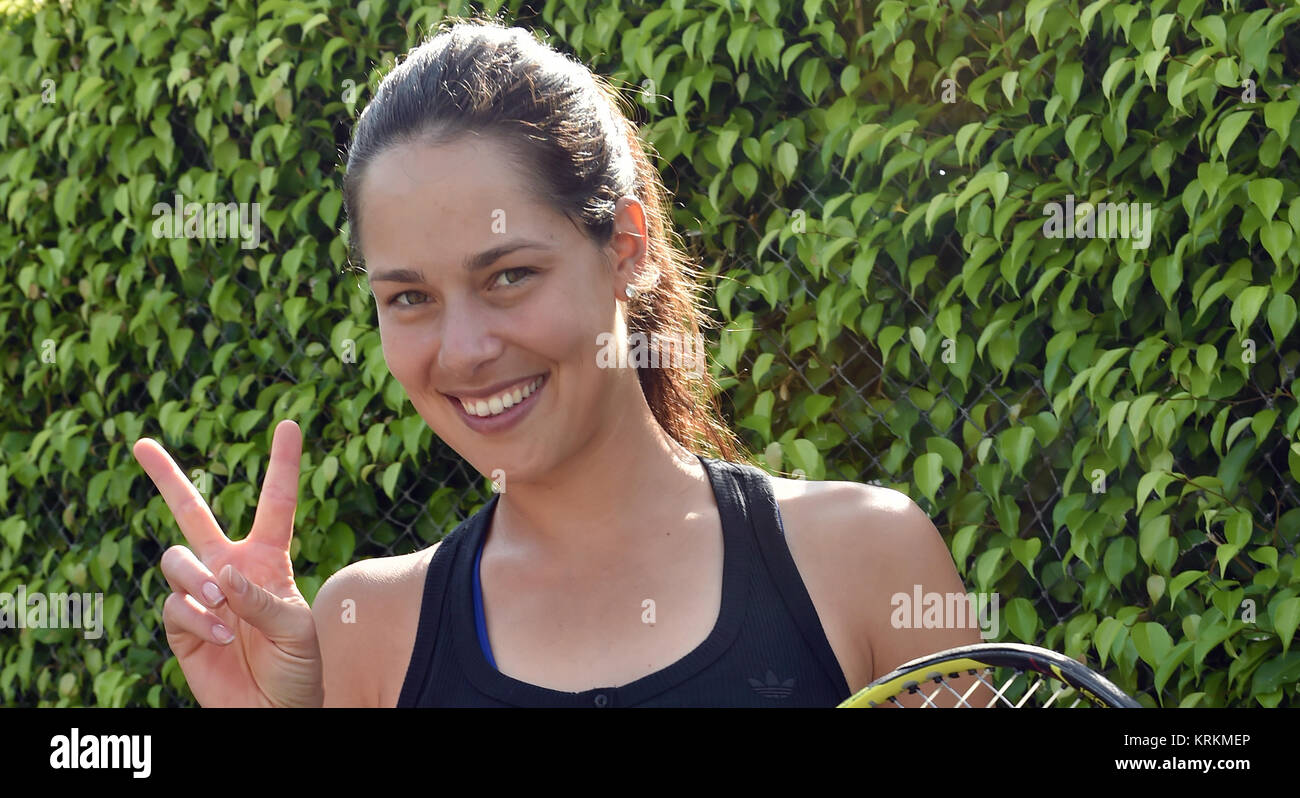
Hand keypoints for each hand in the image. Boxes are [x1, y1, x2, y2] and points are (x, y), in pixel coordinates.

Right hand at [133, 420, 322, 706]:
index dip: (282, 465)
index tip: (289, 424)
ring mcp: (201, 596)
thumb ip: (264, 598)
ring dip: (196, 579)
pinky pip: (174, 605)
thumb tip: (222, 575)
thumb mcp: (299, 628)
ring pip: (176, 560)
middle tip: (141, 444)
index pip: (276, 504)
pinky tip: (221, 634)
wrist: (277, 710)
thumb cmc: (300, 667)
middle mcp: (229, 570)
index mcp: (268, 560)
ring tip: (220, 603)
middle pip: (191, 514)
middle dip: (166, 478)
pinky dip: (197, 617)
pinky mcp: (181, 627)